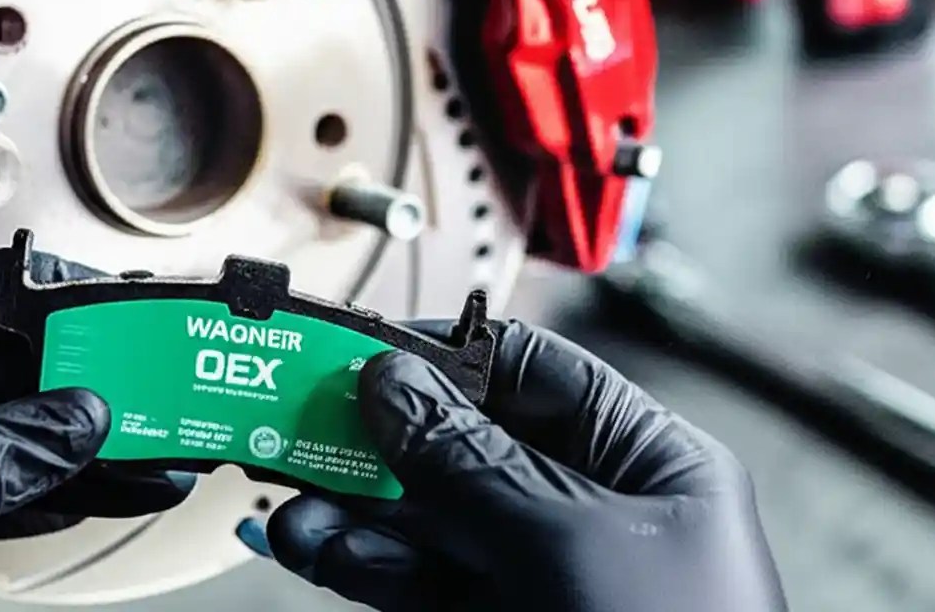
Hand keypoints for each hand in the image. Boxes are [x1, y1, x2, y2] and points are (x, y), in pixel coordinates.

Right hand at [266, 321, 786, 610]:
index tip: (360, 349)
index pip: (533, 374)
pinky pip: (415, 585)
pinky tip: (314, 545)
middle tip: (301, 421)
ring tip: (288, 502)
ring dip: (354, 508)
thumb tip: (392, 384)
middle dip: (381, 438)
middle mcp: (591, 515)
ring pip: (428, 524)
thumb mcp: (567, 544)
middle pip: (466, 447)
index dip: (443, 355)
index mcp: (646, 466)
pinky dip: (361, 565)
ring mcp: (539, 580)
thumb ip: (472, 464)